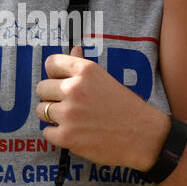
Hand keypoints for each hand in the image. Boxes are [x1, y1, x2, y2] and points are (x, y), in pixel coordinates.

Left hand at [35, 46, 170, 171]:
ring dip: (53, 116)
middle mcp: (74, 89)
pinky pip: (47, 132)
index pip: (50, 64)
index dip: (54, 75)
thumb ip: (83, 66)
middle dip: (51, 97)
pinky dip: (57, 135)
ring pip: (41, 111)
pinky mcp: (68, 136)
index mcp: (85, 71)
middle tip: (69, 105)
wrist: (145, 137)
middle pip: (41, 88)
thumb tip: (74, 48)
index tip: (61, 83)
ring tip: (72, 120)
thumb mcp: (106, 79)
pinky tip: (73, 133)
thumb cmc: (126, 107)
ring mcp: (69, 113)